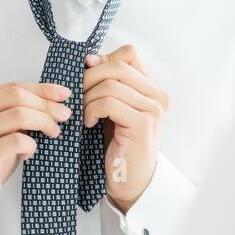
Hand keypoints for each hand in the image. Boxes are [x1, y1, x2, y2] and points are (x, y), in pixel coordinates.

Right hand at [0, 82, 71, 229]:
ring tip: (53, 132)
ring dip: (43, 122)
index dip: (41, 89)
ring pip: (18, 115)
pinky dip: (30, 144)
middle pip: (15, 96)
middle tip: (63, 116)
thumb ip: (12, 111)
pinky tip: (28, 153)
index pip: (11, 87)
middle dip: (46, 104)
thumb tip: (53, 97)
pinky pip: (16, 140)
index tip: (63, 94)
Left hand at [82, 43, 168, 211]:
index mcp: (152, 88)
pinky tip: (88, 124)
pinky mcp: (142, 124)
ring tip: (82, 113)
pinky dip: (91, 110)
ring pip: (110, 84)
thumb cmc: (118, 144)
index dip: (103, 59)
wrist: (129, 180)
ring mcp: (153, 109)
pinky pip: (108, 103)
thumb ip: (108, 83)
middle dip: (90, 77)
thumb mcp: (113, 108)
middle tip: (76, 95)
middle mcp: (158, 95)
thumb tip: (90, 57)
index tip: (86, 73)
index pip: (129, 53)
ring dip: (87, 97)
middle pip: (118, 66)